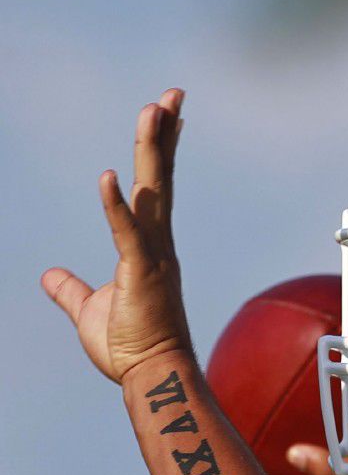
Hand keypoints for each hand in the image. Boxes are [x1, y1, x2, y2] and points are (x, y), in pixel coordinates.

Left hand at [41, 89, 190, 383]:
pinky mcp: (142, 275)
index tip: (168, 118)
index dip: (160, 153)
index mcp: (149, 250)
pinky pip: (127, 234)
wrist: (153, 379)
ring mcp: (154, 258)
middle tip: (172, 95)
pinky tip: (107, 176)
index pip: (156, 192)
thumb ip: (70, 289)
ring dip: (152, 150)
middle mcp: (159, 246)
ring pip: (154, 193)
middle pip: (162, 179)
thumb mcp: (89, 310)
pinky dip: (116, 206)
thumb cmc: (130, 350)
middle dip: (165, 135)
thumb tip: (48, 275)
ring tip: (155, 108)